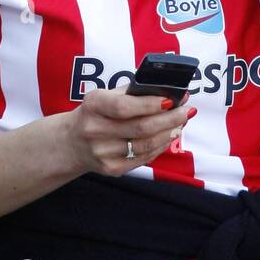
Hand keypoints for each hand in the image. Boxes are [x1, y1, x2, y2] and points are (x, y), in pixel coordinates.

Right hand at [64, 85, 196, 176]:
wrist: (72, 142)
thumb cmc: (96, 113)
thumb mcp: (105, 96)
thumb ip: (133, 92)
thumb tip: (169, 91)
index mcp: (94, 105)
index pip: (125, 107)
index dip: (150, 104)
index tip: (172, 99)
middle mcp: (95, 130)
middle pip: (141, 128)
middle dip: (170, 119)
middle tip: (187, 111)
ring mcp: (103, 153)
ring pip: (146, 145)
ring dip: (169, 133)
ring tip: (181, 123)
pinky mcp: (112, 169)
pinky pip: (144, 158)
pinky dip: (161, 146)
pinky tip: (169, 136)